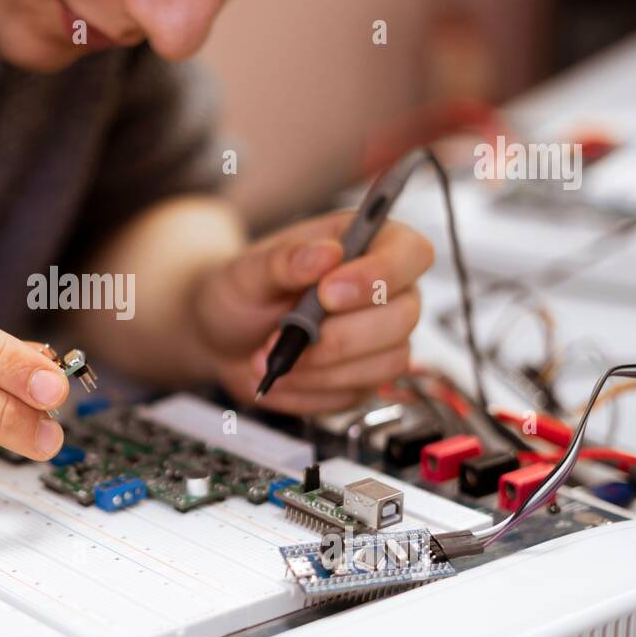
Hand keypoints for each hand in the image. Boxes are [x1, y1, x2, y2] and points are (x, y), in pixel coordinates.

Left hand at [191, 211, 433, 414]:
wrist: (225, 339)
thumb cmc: (243, 293)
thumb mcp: (248, 271)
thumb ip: (285, 260)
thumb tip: (326, 253)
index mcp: (366, 243)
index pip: (411, 253)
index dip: (379, 275)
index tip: (327, 293)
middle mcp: (386, 290)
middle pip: (403, 317)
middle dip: (340, 337)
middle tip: (284, 337)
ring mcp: (382, 337)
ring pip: (386, 363)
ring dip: (321, 369)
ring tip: (270, 358)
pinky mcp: (367, 377)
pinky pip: (357, 393)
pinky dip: (311, 390)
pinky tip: (282, 376)